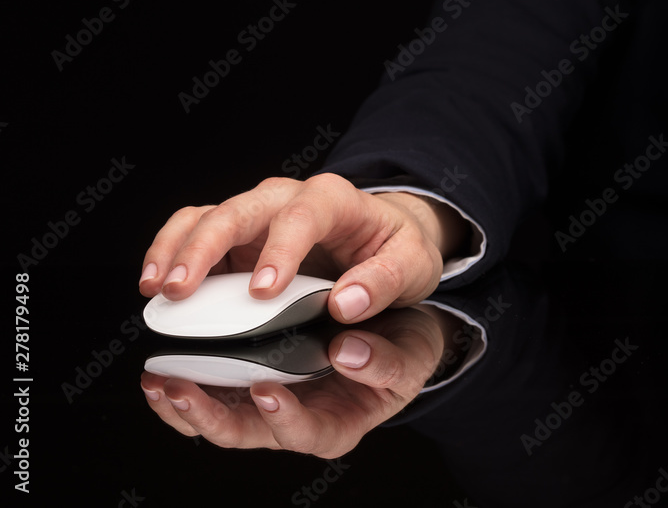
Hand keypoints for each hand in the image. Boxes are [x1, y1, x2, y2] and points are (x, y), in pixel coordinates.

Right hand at [138, 173, 468, 322]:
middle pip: (237, 211)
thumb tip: (345, 304)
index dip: (278, 252)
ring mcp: (256, 214)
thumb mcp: (412, 265)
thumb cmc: (397, 247)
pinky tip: (156, 285)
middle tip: (181, 290)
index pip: (300, 217)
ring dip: (176, 249)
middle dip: (204, 248)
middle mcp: (286, 197)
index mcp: (333, 199)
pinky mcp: (237, 236)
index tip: (262, 293)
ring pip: (204, 216)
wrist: (385, 234)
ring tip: (157, 289)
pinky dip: (170, 252)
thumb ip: (384, 282)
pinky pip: (193, 232)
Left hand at [140, 305, 462, 457]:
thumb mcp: (409, 357)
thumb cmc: (404, 350)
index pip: (305, 432)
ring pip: (219, 418)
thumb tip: (345, 352)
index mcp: (337, 425)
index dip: (283, 416)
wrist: (397, 333)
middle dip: (207, 416)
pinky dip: (186, 380)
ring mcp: (270, 405)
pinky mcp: (253, 382)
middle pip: (245, 433)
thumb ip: (382, 362)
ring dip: (184, 403)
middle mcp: (297, 420)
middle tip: (180, 388)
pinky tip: (164, 367)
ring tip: (158, 380)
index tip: (267, 388)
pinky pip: (214, 392)